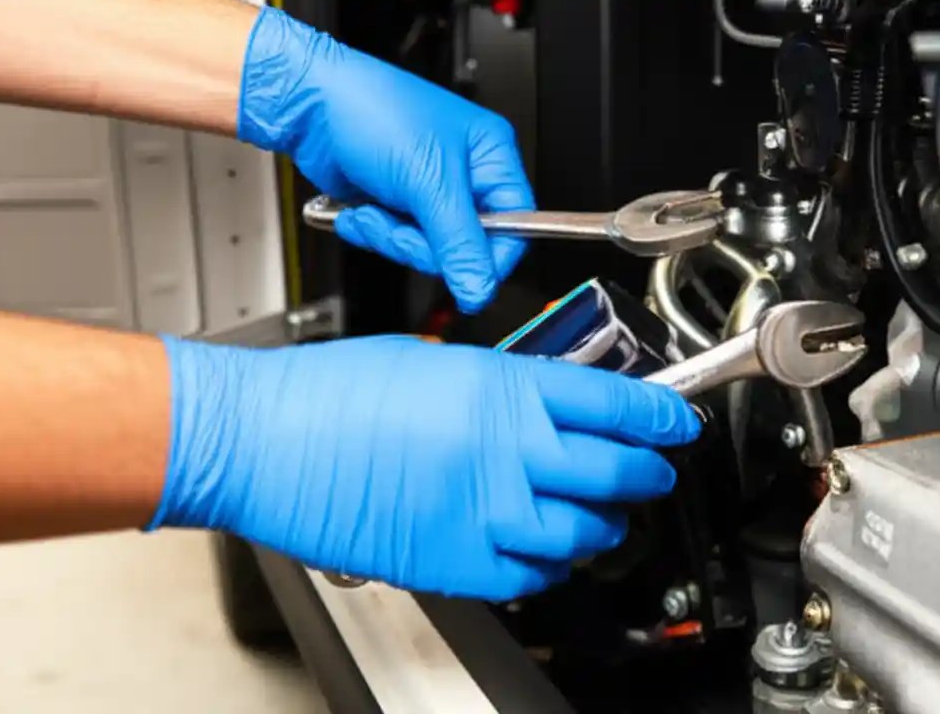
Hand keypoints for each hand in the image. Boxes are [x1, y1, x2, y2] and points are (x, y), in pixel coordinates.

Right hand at [151, 336, 700, 599]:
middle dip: (648, 473)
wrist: (262, 438)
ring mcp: (485, 510)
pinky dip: (551, 569)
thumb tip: (540, 404)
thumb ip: (498, 387)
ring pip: (585, 532)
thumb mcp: (433, 361)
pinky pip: (532, 577)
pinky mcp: (454, 561)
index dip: (662, 418)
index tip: (677, 424)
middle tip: (652, 473)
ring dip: (605, 527)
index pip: (618, 404)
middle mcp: (507, 449)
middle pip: (618, 469)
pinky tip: (546, 555)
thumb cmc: (329, 394)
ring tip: (603, 519)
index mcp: (504, 387)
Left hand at [238, 7, 533, 313]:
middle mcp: (464, 175)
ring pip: (429, 250)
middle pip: (468, 246)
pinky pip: (398, 243)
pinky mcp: (396, 205)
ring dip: (394, 238)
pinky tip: (361, 210)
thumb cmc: (372, 110)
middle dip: (424, 243)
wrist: (309, 105)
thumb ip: (459, 243)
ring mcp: (428, 192)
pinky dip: (374, 233)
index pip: (517, 224)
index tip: (469, 277)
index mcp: (490, 156)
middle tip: (405, 225)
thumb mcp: (429, 182)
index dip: (492, 256)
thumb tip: (480, 288)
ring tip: (375, 211)